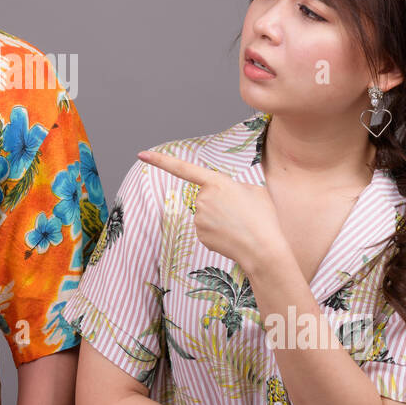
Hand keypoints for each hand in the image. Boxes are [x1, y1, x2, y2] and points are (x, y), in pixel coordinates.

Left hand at [136, 149, 288, 275]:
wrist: (264, 250)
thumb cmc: (264, 217)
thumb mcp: (254, 190)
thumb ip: (234, 186)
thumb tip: (224, 194)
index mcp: (216, 182)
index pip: (183, 168)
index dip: (160, 161)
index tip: (141, 155)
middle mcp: (202, 199)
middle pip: (205, 195)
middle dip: (220, 201)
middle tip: (241, 212)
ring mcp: (199, 218)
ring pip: (206, 212)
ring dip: (221, 217)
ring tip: (240, 224)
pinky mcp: (200, 235)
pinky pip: (207, 227)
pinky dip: (218, 231)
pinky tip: (232, 235)